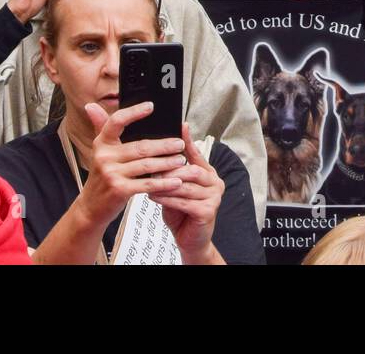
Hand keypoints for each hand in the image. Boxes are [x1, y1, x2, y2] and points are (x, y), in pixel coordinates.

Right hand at [73, 101, 186, 230]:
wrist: (91, 207)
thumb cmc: (101, 176)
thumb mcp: (99, 151)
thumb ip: (100, 128)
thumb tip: (92, 106)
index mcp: (102, 143)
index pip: (116, 121)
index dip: (134, 112)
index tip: (150, 106)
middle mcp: (104, 157)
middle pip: (141, 146)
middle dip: (164, 145)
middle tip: (180, 143)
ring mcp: (111, 174)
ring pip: (147, 164)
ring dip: (167, 162)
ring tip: (181, 160)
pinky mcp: (119, 190)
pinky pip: (147, 184)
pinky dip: (163, 183)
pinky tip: (176, 181)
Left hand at [150, 122, 223, 262]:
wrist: (190, 239)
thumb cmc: (181, 212)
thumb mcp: (176, 188)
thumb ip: (172, 173)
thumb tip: (155, 155)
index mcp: (208, 173)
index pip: (197, 153)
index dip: (188, 140)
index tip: (180, 125)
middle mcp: (215, 182)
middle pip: (193, 170)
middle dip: (171, 170)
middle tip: (151, 169)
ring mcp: (214, 197)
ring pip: (187, 187)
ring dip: (166, 185)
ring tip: (149, 183)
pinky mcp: (208, 211)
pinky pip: (185, 202)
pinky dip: (168, 199)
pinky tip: (154, 197)